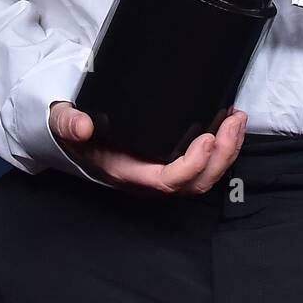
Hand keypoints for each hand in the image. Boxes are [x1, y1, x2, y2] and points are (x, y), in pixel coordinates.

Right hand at [49, 102, 247, 193]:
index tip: (207, 138)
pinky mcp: (171, 158)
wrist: (73, 132)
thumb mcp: (64, 121)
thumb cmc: (73, 129)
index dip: (191, 165)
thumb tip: (82, 126)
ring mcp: (161, 169)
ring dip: (227, 151)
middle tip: (233, 122)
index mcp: (126, 171)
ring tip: (237, 120)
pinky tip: (230, 123)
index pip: (166, 181)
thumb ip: (69, 122)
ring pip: (203, 176)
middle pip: (194, 183)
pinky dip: (222, 147)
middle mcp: (148, 177)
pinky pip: (203, 164)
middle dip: (221, 156)